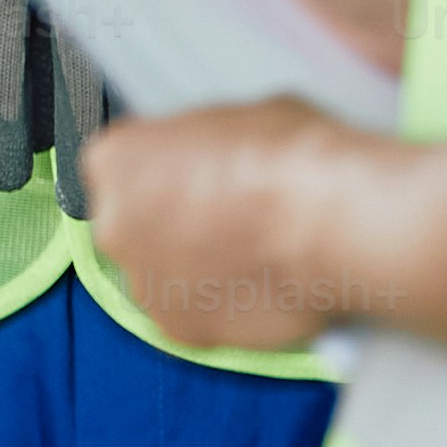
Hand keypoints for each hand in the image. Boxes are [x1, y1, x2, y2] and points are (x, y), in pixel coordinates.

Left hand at [80, 100, 366, 347]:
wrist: (332, 219)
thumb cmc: (289, 157)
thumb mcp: (232, 116)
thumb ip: (199, 146)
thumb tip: (208, 156)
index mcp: (115, 159)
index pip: (121, 166)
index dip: (161, 171)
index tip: (190, 177)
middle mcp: (114, 224)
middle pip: (132, 224)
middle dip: (169, 223)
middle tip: (223, 217)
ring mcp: (144, 282)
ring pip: (160, 275)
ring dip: (192, 268)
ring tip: (249, 254)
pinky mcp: (181, 329)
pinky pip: (193, 315)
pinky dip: (219, 306)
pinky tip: (258, 286)